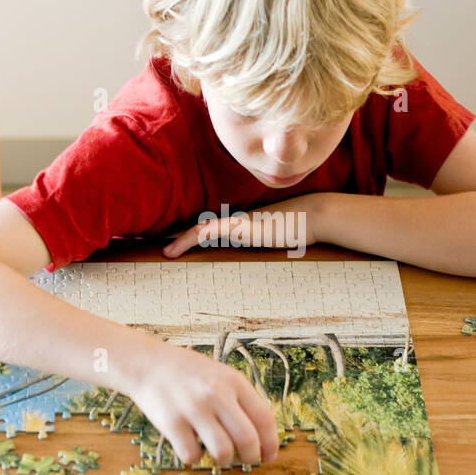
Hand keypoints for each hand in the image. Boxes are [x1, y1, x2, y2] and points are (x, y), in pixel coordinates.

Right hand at [127, 342, 279, 466]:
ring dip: (225, 461)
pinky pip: (192, 455)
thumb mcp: (222, 376)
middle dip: (251, 457)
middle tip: (246, 460)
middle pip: (248, 439)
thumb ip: (241, 401)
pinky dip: (194, 458)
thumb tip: (262, 437)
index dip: (271, 443)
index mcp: (234, 381)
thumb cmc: (189, 374)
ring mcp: (193, 408)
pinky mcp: (171, 423)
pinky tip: (191, 446)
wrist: (148, 363)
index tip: (269, 456)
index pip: (264, 418)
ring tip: (220, 455)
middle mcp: (216, 394)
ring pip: (223, 452)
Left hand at [162, 194, 323, 257]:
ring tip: (167, 252)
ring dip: (184, 240)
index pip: (211, 231)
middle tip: (163, 251)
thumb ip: (266, 244)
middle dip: (181, 239)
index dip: (192, 238)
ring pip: (203, 229)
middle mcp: (236, 222)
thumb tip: (264, 257)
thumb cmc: (298, 229)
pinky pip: (215, 230)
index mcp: (241, 226)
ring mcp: (239, 223)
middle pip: (201, 229)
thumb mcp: (278, 239)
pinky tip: (184, 245)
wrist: (312, 216)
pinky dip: (197, 236)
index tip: (176, 248)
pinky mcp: (243, 226)